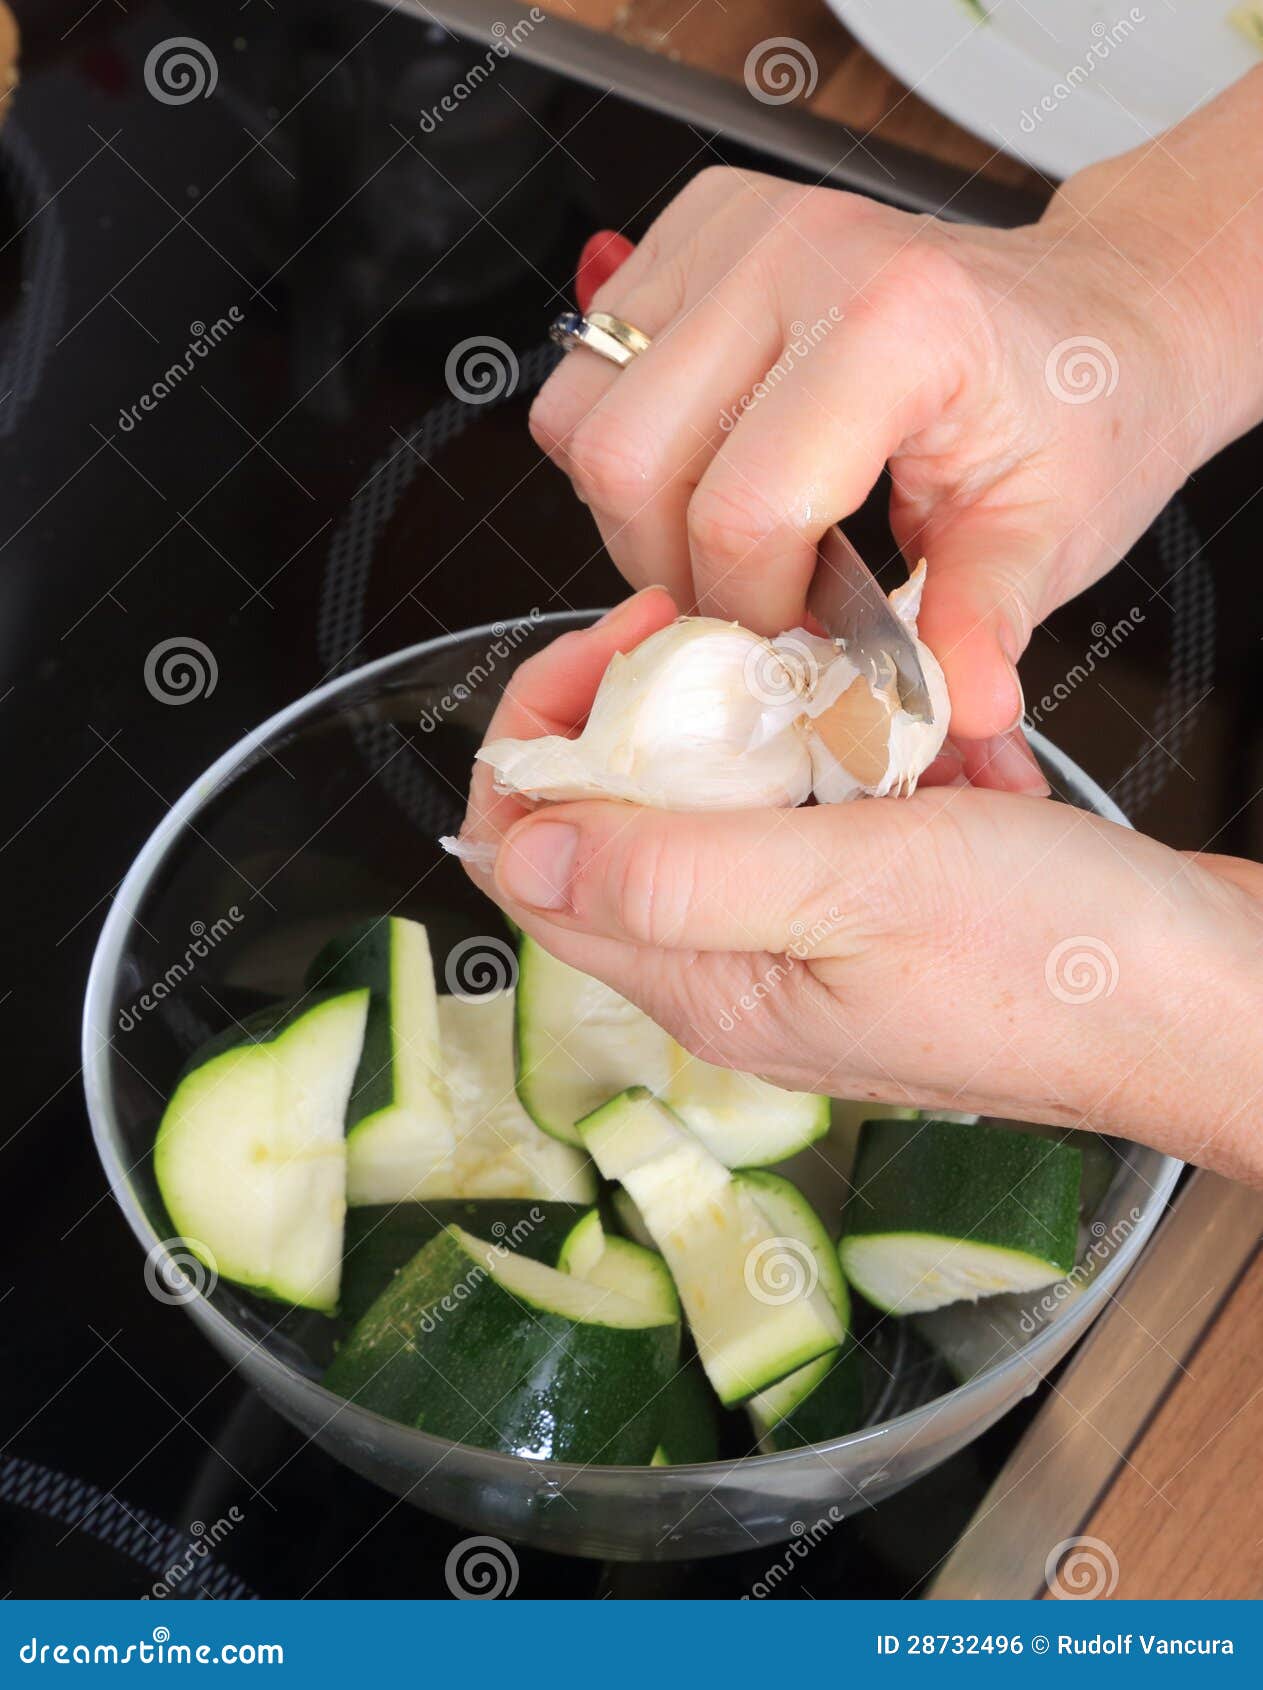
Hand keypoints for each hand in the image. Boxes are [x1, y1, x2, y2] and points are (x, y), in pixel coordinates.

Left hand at [463, 598, 1262, 1184]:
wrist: (1215, 998)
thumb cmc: (1064, 964)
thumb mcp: (855, 897)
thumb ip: (678, 874)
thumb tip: (521, 845)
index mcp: (708, 985)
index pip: (535, 866)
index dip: (542, 746)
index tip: (611, 660)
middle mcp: (737, 971)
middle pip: (614, 825)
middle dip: (641, 718)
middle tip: (708, 637)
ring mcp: (804, 942)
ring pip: (713, 807)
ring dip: (752, 728)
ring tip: (826, 676)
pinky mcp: (869, 911)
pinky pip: (808, 813)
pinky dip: (839, 754)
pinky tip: (906, 736)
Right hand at [530, 144, 1249, 787]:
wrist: (1088, 311)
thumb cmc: (1073, 413)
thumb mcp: (1050, 536)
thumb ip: (981, 625)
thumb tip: (956, 712)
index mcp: (898, 323)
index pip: (741, 509)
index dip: (751, 610)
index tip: (794, 645)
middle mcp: (797, 253)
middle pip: (627, 462)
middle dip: (672, 570)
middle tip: (749, 603)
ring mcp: (735, 229)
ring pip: (580, 417)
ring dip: (634, 512)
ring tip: (725, 539)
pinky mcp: (696, 229)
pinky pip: (587, 365)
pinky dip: (624, 443)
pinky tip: (708, 467)